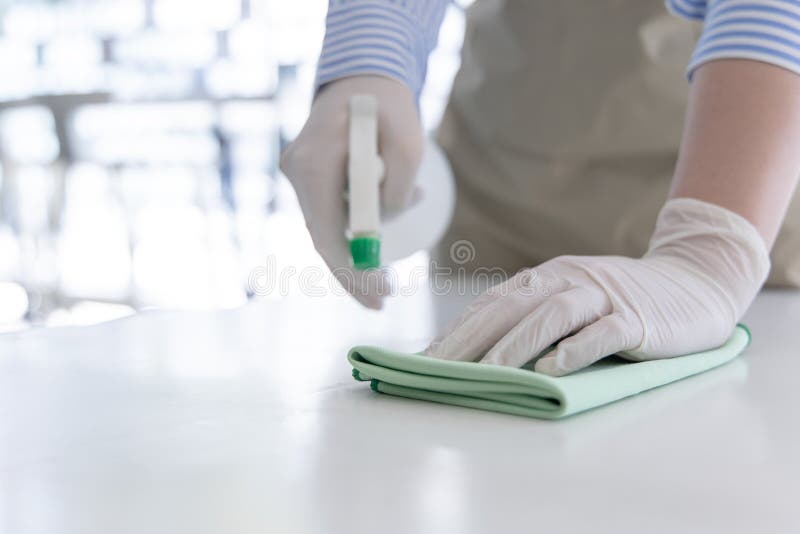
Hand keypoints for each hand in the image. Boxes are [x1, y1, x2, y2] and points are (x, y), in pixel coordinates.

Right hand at [280, 75, 422, 308]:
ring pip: (329, 225)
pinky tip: (382, 215)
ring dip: (362, 238)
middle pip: (322, 237)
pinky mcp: (308, 176)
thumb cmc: (386, 105)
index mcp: (314, 163)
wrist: (361, 74)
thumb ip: (399, 188)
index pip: (326, 233)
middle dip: (354, 270)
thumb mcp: (409, 142)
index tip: (378, 298)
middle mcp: (297, 171)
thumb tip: (384, 224)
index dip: (352, 272)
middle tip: (383, 298)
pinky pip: (330, 211)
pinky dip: (356, 223)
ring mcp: (298, 174)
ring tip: (399, 227)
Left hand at [424, 199, 769, 375]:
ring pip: (553, 315)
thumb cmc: (621, 303)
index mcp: (546, 278)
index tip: (425, 361)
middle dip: (471, 340)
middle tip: (439, 370)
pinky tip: (553, 369)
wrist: (695, 281)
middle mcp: (569, 280)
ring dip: (516, 344)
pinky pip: (604, 331)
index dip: (457, 331)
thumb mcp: (572, 302)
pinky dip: (577, 348)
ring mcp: (604, 296)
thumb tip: (478, 354)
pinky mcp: (637, 318)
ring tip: (486, 374)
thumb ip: (533, 317)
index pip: (492, 304)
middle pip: (512, 307)